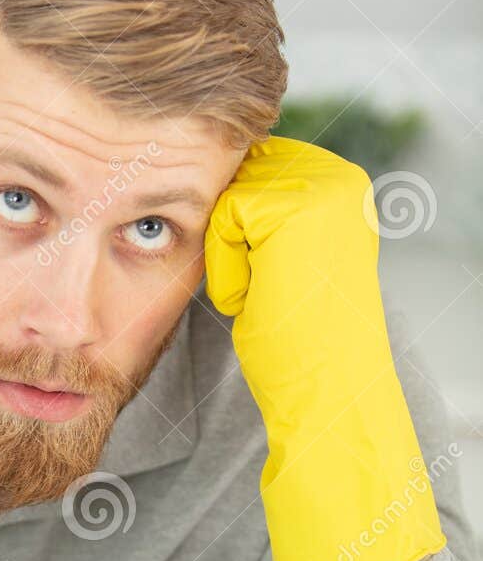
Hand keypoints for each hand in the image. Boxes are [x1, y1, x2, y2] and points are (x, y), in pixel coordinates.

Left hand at [204, 136, 444, 560]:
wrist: (327, 388)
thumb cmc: (300, 339)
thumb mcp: (288, 259)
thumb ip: (268, 215)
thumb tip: (222, 178)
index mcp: (341, 184)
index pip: (252, 172)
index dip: (241, 232)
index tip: (271, 280)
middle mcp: (337, 176)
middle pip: (234, 182)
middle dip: (234, 242)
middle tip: (270, 290)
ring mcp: (316, 189)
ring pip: (223, 202)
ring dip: (229, 257)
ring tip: (268, 294)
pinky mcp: (286, 211)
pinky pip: (219, 225)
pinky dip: (226, 269)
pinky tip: (259, 298)